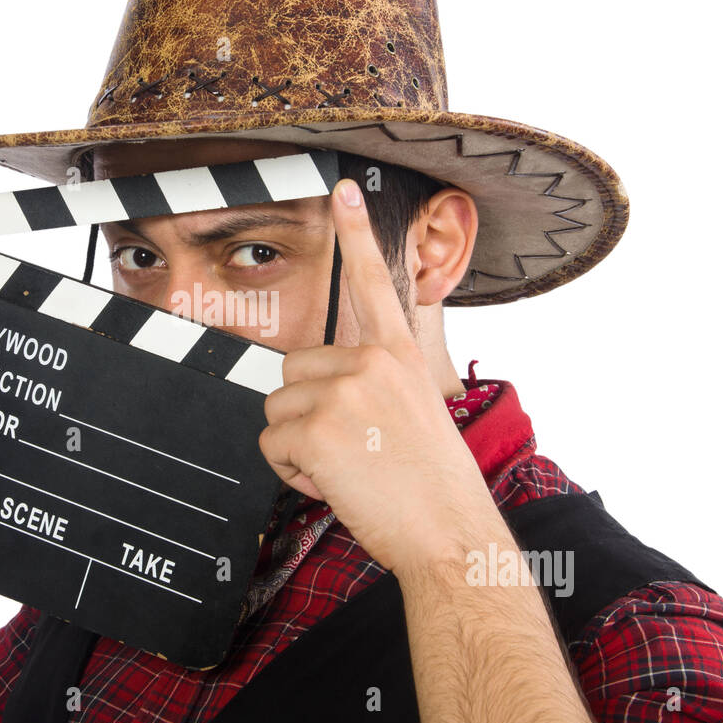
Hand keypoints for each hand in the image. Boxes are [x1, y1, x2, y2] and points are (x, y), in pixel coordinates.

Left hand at [258, 179, 494, 571]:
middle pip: (292, 370)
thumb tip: (322, 389)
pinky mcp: (315, 427)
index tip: (343, 188)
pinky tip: (335, 483)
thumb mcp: (417, 412)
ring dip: (297, 445)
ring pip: (276, 409)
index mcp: (399, 355)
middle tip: (350, 448)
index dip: (356, 233)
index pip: (375, 282)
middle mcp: (371, 362)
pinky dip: (291, 471)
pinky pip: (271, 445)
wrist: (451, 534)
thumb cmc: (434, 486)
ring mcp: (342, 391)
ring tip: (348, 468)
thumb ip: (375, 384)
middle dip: (304, 412)